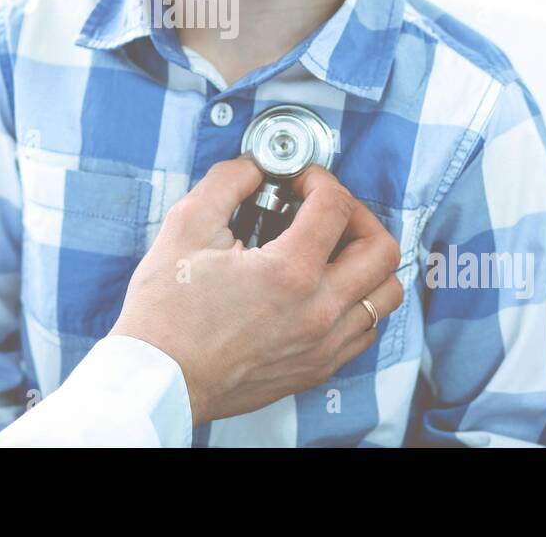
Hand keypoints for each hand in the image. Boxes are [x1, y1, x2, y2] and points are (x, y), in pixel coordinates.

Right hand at [109, 156, 403, 425]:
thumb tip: (258, 166)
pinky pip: (366, 328)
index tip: (298, 181)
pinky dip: (357, 300)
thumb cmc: (167, 310)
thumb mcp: (187, 225)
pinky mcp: (318, 368)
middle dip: (357, 215)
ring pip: (385, 293)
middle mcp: (319, 311)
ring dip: (366, 261)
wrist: (160, 379)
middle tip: (325, 210)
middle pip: (382, 249)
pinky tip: (323, 288)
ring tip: (331, 249)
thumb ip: (228, 181)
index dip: (319, 179)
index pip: (337, 206)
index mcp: (289, 272)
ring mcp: (324, 344)